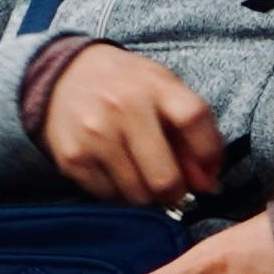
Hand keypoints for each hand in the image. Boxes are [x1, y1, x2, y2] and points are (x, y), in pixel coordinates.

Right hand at [36, 44, 229, 209]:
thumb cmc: (126, 86)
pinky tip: (118, 175)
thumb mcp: (163, 90)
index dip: (209, 153)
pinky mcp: (73, 159)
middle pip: (165, 177)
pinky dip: (119, 195)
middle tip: (171, 187)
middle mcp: (124, 108)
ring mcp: (95, 135)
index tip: (207, 172)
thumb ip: (193, 130)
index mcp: (154, 86)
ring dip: (147, 197)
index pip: (194, 119)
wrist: (63, 76)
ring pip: (137, 195)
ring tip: (142, 178)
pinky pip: (109, 198)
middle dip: (175, 192)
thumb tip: (208, 184)